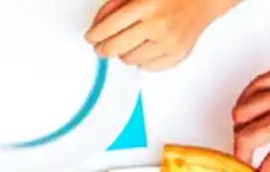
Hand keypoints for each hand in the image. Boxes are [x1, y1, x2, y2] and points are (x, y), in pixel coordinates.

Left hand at [86, 0, 236, 70]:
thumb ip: (116, 5)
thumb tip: (97, 25)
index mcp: (146, 5)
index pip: (108, 29)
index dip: (94, 36)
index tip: (91, 38)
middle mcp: (157, 26)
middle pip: (115, 49)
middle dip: (103, 48)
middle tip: (101, 46)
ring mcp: (169, 43)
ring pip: (129, 60)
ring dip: (124, 53)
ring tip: (129, 42)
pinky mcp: (178, 55)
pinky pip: (147, 67)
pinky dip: (141, 59)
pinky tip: (144, 47)